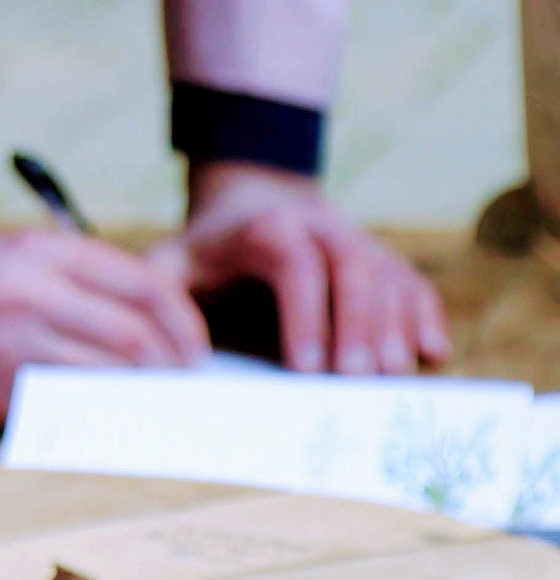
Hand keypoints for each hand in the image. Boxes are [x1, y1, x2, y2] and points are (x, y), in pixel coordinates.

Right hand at [0, 231, 210, 427]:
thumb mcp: (5, 260)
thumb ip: (72, 283)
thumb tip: (150, 330)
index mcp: (38, 250)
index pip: (144, 282)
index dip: (186, 323)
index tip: (197, 353)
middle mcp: (28, 287)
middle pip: (138, 335)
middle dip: (174, 371)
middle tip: (183, 394)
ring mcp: (7, 338)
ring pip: (110, 375)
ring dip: (142, 401)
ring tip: (152, 414)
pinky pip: (65, 409)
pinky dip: (96, 421)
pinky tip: (104, 429)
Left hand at [153, 162, 449, 375]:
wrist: (255, 199)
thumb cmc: (211, 250)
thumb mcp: (174, 261)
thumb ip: (159, 293)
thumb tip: (148, 347)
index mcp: (266, 228)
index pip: (293, 261)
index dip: (304, 312)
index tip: (304, 367)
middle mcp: (320, 227)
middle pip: (352, 266)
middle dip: (357, 323)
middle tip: (357, 380)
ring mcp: (358, 241)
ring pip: (386, 274)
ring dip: (393, 326)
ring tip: (392, 377)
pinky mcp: (384, 261)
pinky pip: (413, 282)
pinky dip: (425, 315)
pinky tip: (431, 354)